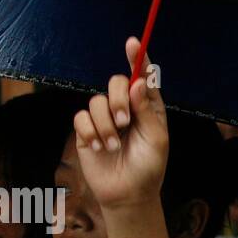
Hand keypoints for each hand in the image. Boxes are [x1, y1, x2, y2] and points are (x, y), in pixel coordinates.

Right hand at [73, 36, 169, 211]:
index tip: (133, 42)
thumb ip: (147, 111)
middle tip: (124, 122)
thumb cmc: (149, 167)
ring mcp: (106, 118)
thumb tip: (138, 83)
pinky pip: (81, 117)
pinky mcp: (87, 130)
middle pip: (115, 83)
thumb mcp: (157, 140)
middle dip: (118, 100)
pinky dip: (91, 133)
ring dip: (106, 125)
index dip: (137, 58)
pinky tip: (100, 148)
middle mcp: (127, 108)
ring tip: (114, 146)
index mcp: (148, 107)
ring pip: (96, 102)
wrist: (128, 194)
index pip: (143, 77)